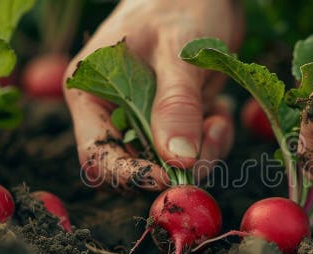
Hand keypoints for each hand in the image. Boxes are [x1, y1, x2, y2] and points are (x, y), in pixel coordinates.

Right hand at [64, 0, 241, 190]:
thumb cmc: (182, 6)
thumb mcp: (179, 54)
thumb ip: (176, 105)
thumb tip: (176, 161)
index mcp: (91, 93)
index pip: (97, 154)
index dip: (129, 174)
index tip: (169, 177)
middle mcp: (114, 111)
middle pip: (135, 166)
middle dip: (174, 165)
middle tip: (208, 146)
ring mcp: (146, 117)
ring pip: (169, 162)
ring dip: (201, 153)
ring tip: (219, 120)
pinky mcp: (176, 119)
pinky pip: (192, 149)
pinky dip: (212, 138)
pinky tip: (221, 112)